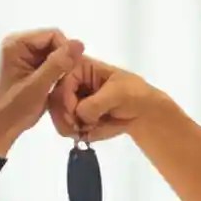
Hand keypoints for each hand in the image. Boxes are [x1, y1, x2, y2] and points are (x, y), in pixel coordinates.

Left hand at [0, 28, 83, 153]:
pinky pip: (49, 62)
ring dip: (60, 68)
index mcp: (15, 43)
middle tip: (65, 81)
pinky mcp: (27, 64)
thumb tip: (79, 44)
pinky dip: (56, 73)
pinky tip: (54, 86)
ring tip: (58, 85)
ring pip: (54, 53)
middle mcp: (17, 43)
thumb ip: (58, 64)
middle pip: (54, 42)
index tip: (70, 72)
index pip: (52, 34)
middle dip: (63, 60)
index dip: (66, 51)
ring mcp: (22, 54)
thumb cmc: (12, 109)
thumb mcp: (38, 86)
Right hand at [48, 55, 164, 141]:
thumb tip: (79, 116)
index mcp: (81, 67)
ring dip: (71, 127)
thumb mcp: (118, 93)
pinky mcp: (77, 118)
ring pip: (58, 116)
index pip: (61, 80)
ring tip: (88, 130)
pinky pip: (68, 128)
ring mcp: (73, 101)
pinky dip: (78, 134)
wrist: (145, 114)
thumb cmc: (135, 95)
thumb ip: (95, 103)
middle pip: (54, 99)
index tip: (76, 112)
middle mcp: (73, 82)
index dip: (65, 98)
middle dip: (65, 116)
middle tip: (79, 127)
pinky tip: (90, 133)